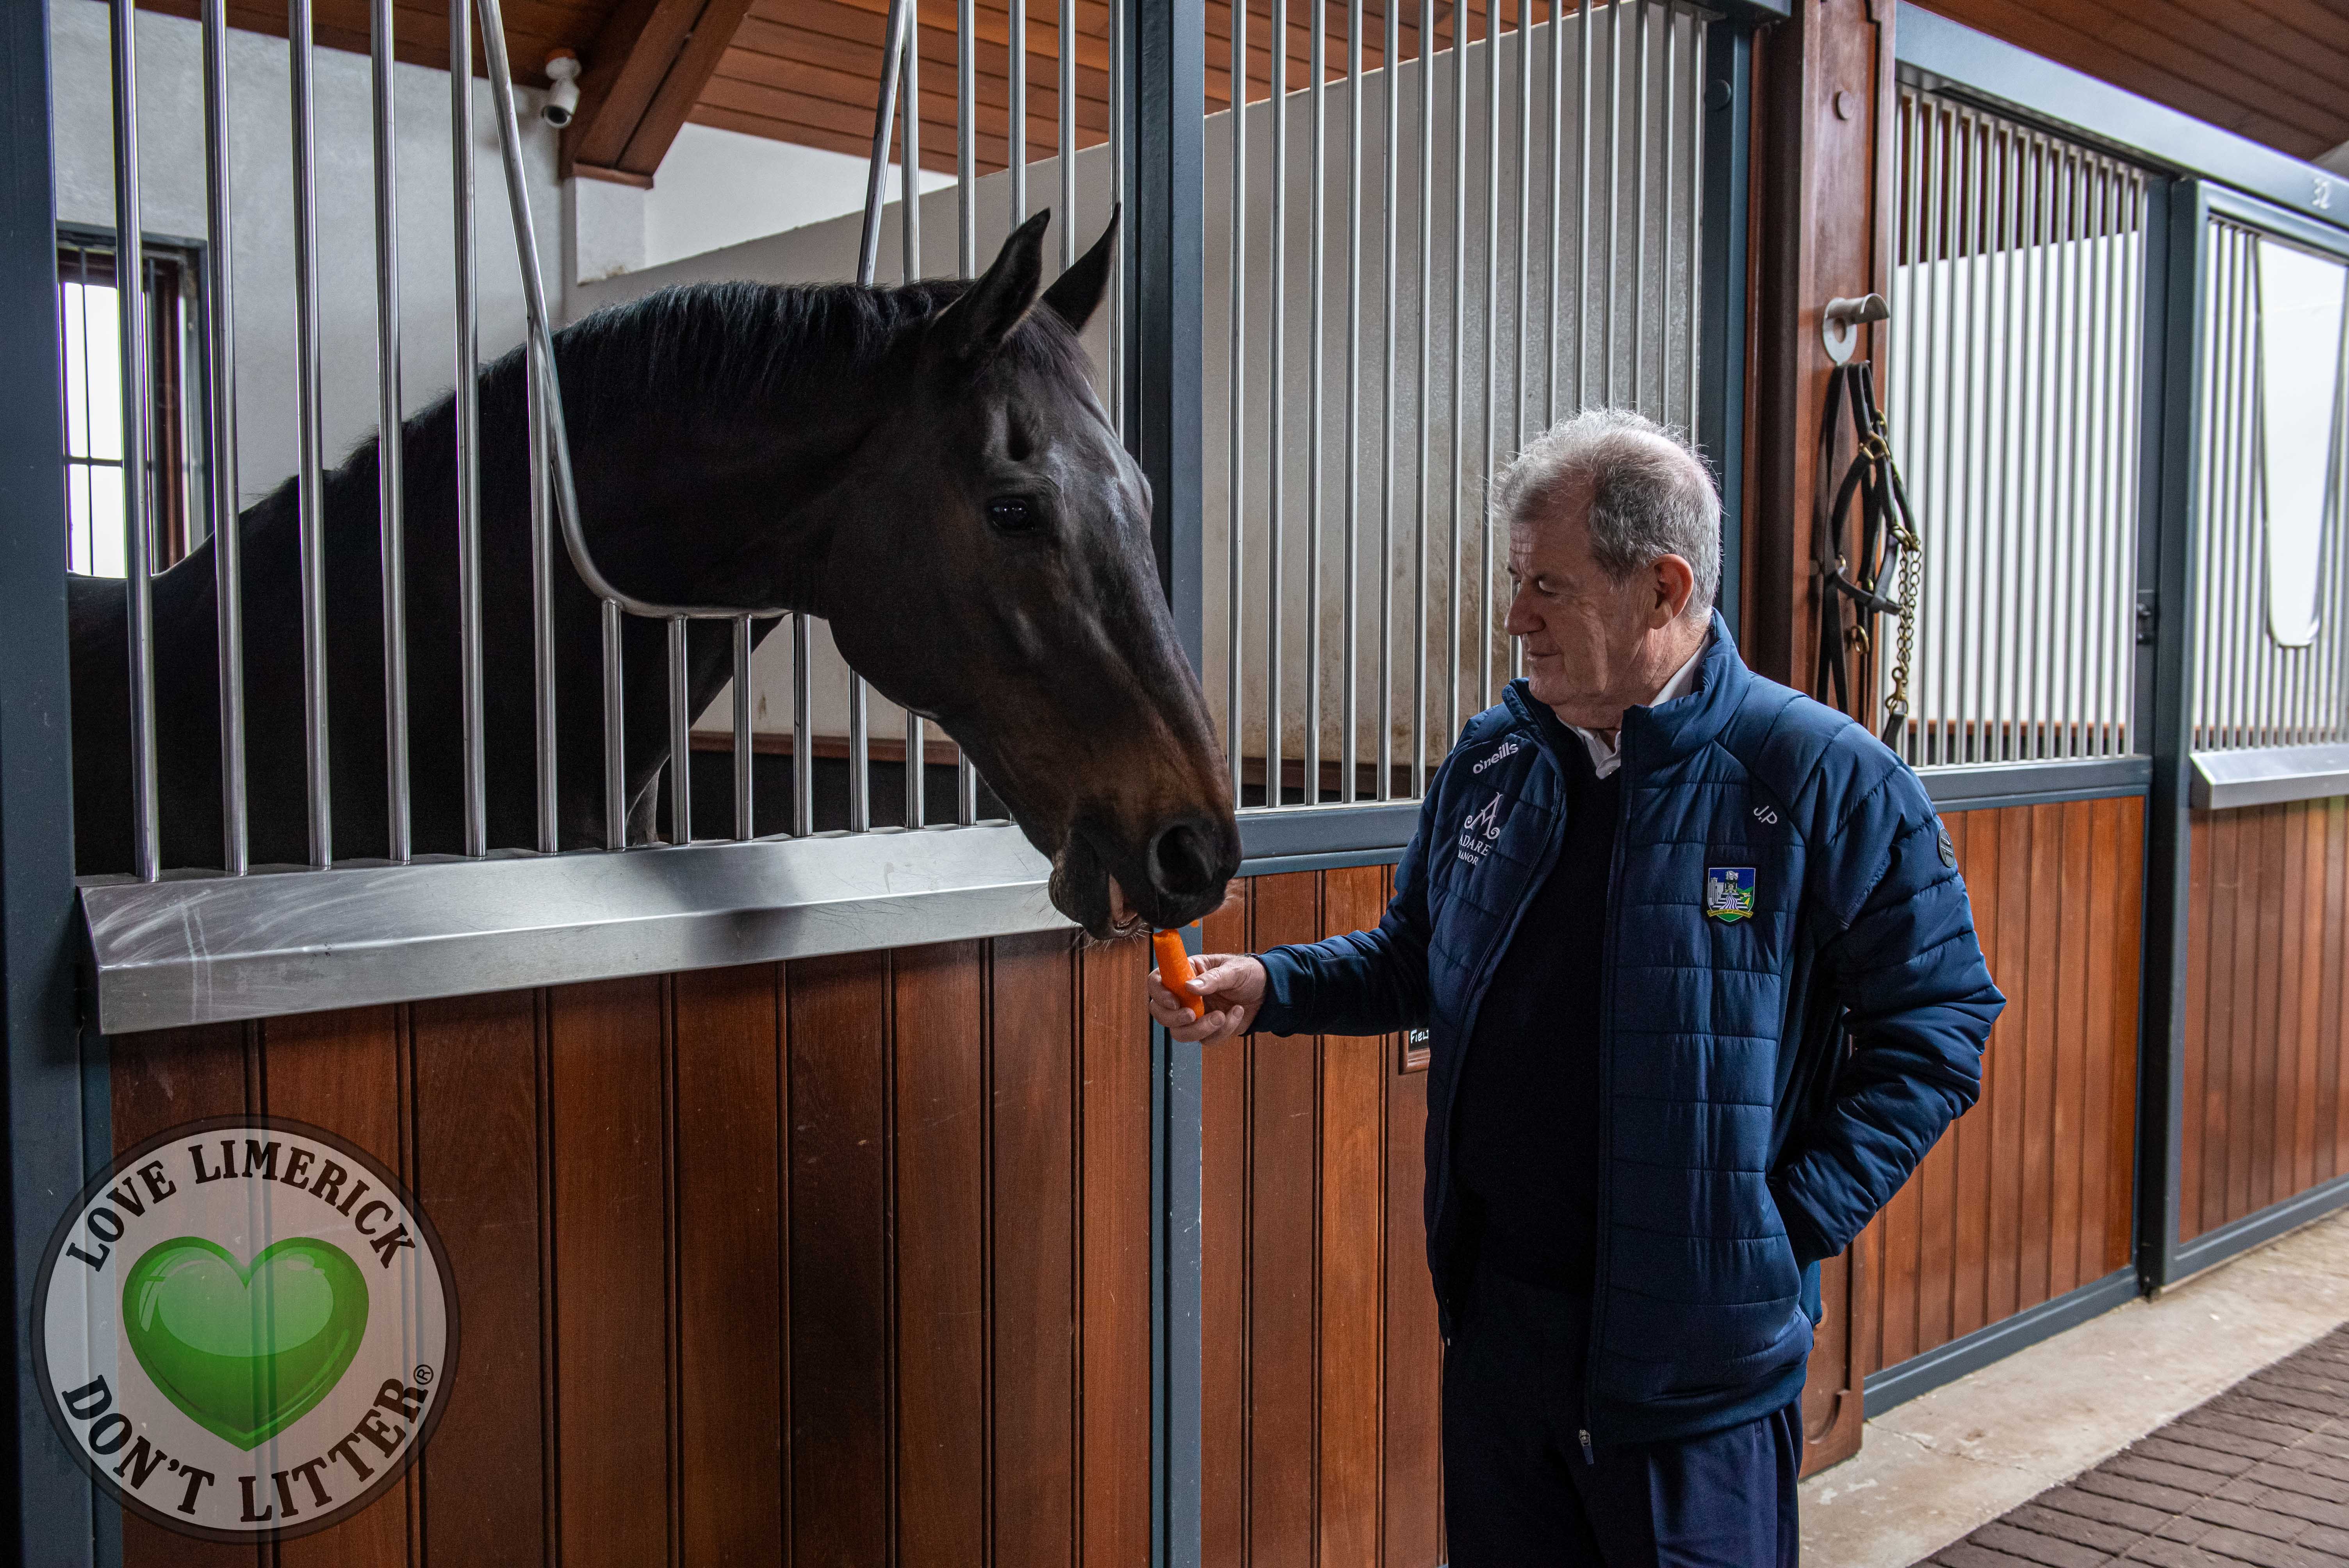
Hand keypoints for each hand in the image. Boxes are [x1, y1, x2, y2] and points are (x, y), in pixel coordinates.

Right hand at [1146, 951, 1266, 1044]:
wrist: (1269, 992)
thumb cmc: (1249, 973)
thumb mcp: (1234, 970)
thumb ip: (1213, 978)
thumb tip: (1189, 987)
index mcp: (1186, 972)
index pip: (1157, 981)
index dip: (1159, 993)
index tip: (1175, 1003)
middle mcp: (1185, 995)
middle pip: (1161, 1013)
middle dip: (1174, 1019)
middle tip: (1193, 1015)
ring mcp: (1195, 1014)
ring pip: (1180, 1032)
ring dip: (1200, 1029)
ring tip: (1223, 1016)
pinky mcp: (1207, 1030)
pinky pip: (1205, 1040)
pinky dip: (1222, 1031)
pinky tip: (1236, 1014)